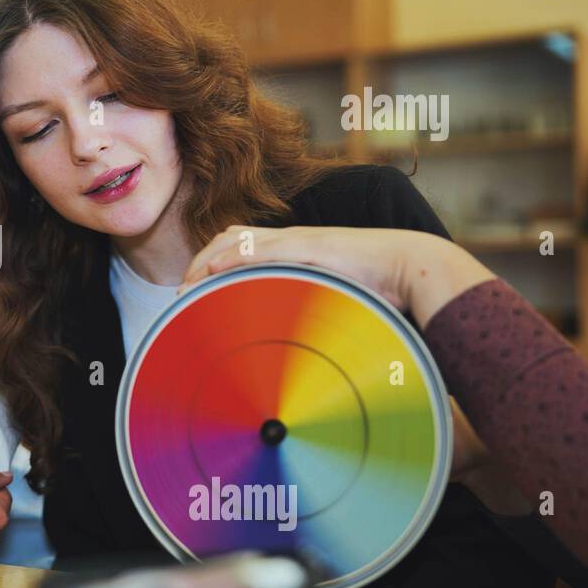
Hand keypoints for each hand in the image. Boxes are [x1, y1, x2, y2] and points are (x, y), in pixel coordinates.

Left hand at [179, 226, 493, 328]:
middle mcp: (288, 241)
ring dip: (205, 263)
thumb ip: (304, 312)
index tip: (190, 292)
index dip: (209, 265)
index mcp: (292, 251)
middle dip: (198, 265)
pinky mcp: (305, 246)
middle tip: (180, 294)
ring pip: (234, 241)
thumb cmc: (378, 290)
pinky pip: (258, 249)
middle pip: (226, 240)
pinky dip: (230, 258)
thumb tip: (290, 347)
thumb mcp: (330, 300)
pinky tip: (213, 273)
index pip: (236, 247)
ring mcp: (296, 242)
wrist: (408, 268)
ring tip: (187, 288)